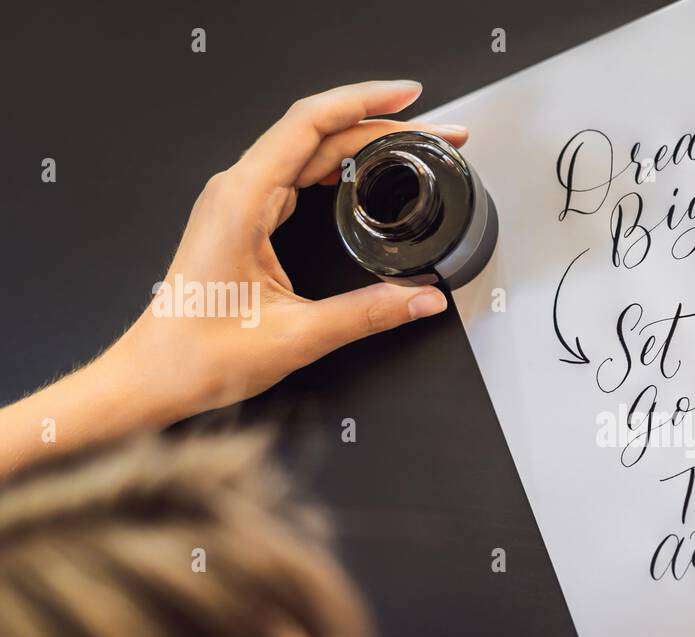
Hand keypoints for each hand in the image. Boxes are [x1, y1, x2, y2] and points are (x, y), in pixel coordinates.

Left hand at [103, 80, 465, 421]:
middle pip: (316, 131)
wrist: (155, 375)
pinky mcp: (242, 219)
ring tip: (408, 146)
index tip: (408, 96)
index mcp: (242, 200)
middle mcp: (236, 192)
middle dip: (379, 124)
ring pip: (306, 150)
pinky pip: (294, 173)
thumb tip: (423, 298)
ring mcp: (237, 203)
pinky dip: (336, 165)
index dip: (365, 101)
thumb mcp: (298, 336)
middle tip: (433, 134)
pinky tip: (362, 172)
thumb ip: (369, 314)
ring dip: (359, 142)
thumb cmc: (198, 354)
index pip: (310, 123)